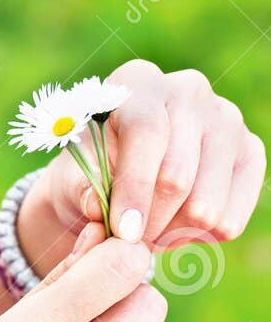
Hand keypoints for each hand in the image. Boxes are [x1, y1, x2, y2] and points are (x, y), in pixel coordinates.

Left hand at [20, 60, 264, 263]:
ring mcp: (227, 120)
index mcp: (138, 81)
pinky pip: (230, 220)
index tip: (124, 232)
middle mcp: (189, 89)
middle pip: (178, 175)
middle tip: (127, 240)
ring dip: (171, 235)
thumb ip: (77, 188)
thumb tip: (95, 204)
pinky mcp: (251, 153)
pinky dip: (199, 238)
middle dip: (148, 222)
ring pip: (207, 205)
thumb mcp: (69, 175)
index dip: (134, 187)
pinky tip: (175, 226)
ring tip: (148, 233)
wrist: (122, 175)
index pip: (147, 132)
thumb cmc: (88, 170)